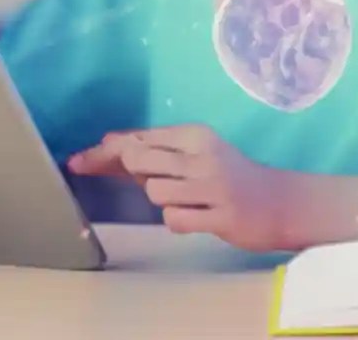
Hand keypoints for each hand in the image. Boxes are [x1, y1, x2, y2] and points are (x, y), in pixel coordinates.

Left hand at [69, 125, 292, 252]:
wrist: (279, 202)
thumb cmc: (230, 176)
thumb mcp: (197, 153)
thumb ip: (156, 149)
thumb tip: (107, 141)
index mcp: (196, 135)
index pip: (139, 138)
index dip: (104, 152)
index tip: (79, 162)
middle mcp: (203, 155)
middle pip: (139, 159)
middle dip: (134, 173)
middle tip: (152, 181)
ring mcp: (213, 186)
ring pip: (154, 192)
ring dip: (163, 200)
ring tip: (187, 200)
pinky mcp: (221, 216)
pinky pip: (175, 220)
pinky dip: (178, 221)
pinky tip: (196, 218)